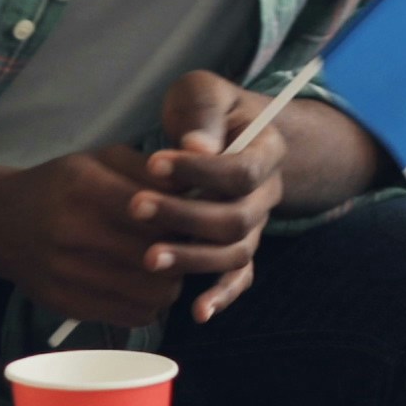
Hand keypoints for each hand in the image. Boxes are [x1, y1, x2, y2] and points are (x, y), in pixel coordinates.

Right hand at [0, 149, 190, 327]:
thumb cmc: (61, 185)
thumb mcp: (99, 160)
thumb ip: (150, 171)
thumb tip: (199, 192)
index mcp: (83, 187)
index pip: (156, 213)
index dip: (183, 220)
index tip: (191, 218)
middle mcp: (71, 230)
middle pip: (158, 258)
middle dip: (182, 255)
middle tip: (187, 247)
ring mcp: (66, 272)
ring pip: (152, 294)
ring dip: (169, 284)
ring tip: (167, 268)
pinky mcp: (65, 303)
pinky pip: (131, 316)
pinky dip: (148, 305)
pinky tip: (143, 286)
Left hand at [134, 68, 285, 320]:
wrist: (221, 130)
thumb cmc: (206, 110)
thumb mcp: (203, 92)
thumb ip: (201, 114)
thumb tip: (197, 146)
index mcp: (268, 151)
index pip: (242, 171)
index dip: (200, 171)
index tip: (154, 163)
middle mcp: (268, 193)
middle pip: (237, 218)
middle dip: (185, 217)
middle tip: (137, 209)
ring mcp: (256, 225)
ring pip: (235, 253)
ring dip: (193, 258)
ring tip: (149, 257)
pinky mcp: (240, 247)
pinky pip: (241, 279)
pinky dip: (223, 297)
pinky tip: (197, 312)